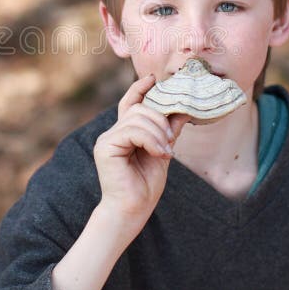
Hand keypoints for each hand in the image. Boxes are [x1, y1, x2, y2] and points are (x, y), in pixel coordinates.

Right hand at [93, 74, 190, 224]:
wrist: (132, 210)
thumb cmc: (145, 186)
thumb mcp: (162, 152)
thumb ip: (168, 132)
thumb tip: (183, 110)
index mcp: (124, 133)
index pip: (130, 104)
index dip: (139, 89)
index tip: (153, 79)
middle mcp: (112, 133)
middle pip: (138, 109)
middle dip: (160, 120)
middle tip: (170, 141)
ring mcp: (107, 139)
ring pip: (137, 118)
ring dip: (158, 133)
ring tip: (166, 151)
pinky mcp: (106, 146)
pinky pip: (132, 131)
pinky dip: (150, 140)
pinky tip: (159, 153)